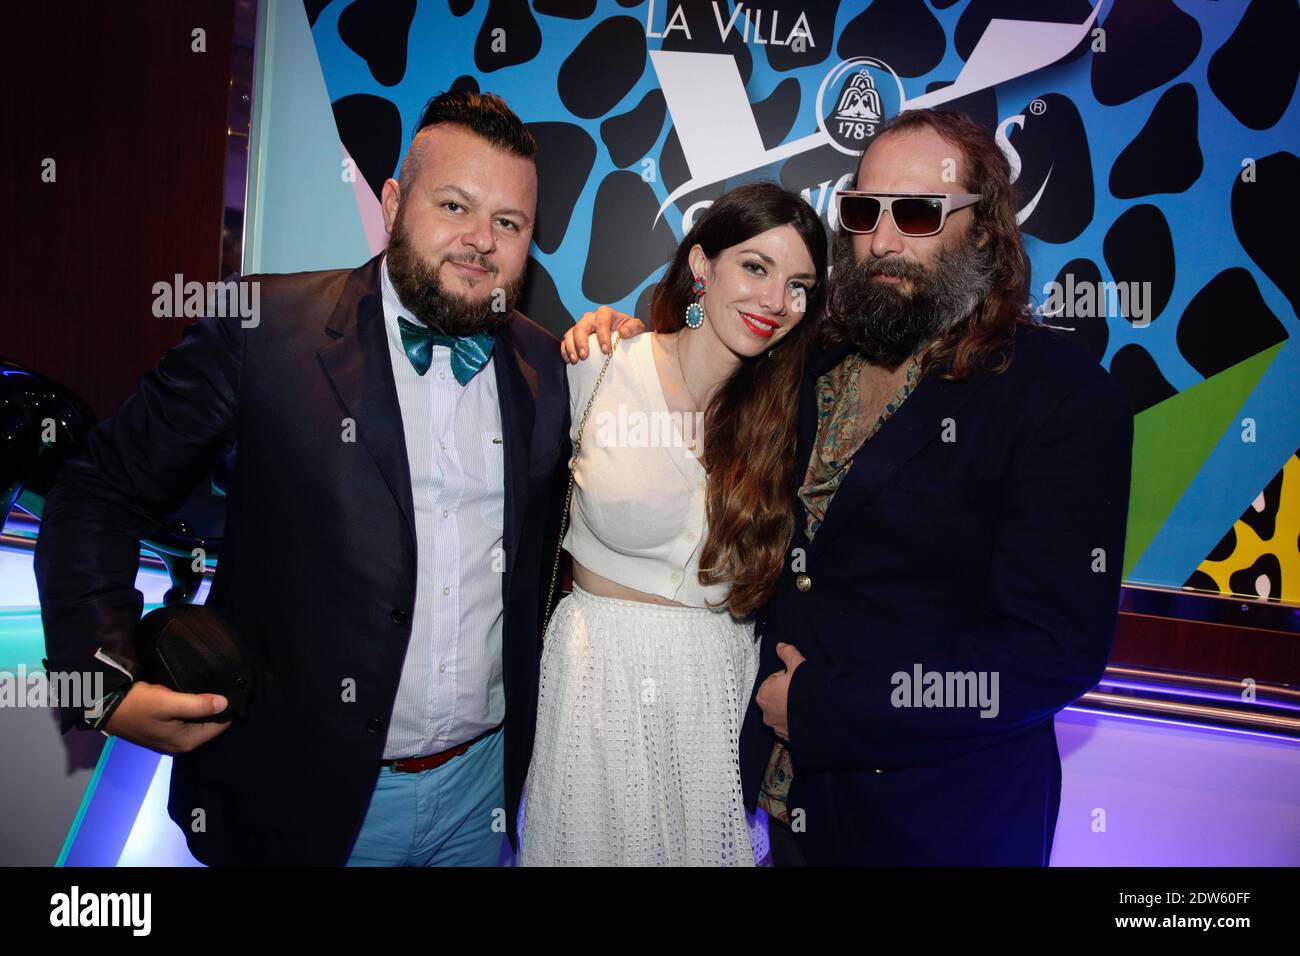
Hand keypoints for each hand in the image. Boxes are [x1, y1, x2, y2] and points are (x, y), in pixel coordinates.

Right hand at [103, 680, 231, 753]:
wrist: (106, 707)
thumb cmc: (138, 705)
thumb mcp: (169, 702)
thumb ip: (198, 705)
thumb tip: (225, 703)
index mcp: (186, 742)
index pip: (220, 726)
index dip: (225, 708)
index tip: (228, 690)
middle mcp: (181, 745)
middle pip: (210, 725)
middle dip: (214, 708)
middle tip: (218, 686)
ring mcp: (172, 740)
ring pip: (199, 722)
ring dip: (202, 708)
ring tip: (206, 688)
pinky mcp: (164, 732)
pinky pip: (187, 721)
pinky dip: (190, 710)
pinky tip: (191, 696)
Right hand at [561, 305, 645, 363]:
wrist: (621, 334)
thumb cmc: (628, 330)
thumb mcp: (635, 327)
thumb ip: (633, 327)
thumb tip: (623, 332)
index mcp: (605, 313)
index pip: (601, 321)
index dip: (602, 335)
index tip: (606, 350)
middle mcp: (591, 318)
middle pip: (581, 326)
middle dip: (581, 342)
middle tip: (585, 356)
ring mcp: (581, 326)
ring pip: (571, 333)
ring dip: (571, 347)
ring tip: (575, 360)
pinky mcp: (575, 336)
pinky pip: (566, 341)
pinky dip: (565, 350)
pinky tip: (569, 360)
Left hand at [756, 642, 805, 741]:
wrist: (823, 714)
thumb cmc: (806, 689)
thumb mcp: (797, 665)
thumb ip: (787, 653)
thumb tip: (780, 646)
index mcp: (763, 694)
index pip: (773, 681)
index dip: (787, 678)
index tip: (797, 680)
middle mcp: (766, 713)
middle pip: (777, 698)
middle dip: (787, 694)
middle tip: (802, 691)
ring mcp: (776, 727)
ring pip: (782, 712)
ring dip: (791, 709)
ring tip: (806, 704)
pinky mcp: (787, 737)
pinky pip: (789, 726)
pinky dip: (795, 721)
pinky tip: (806, 715)